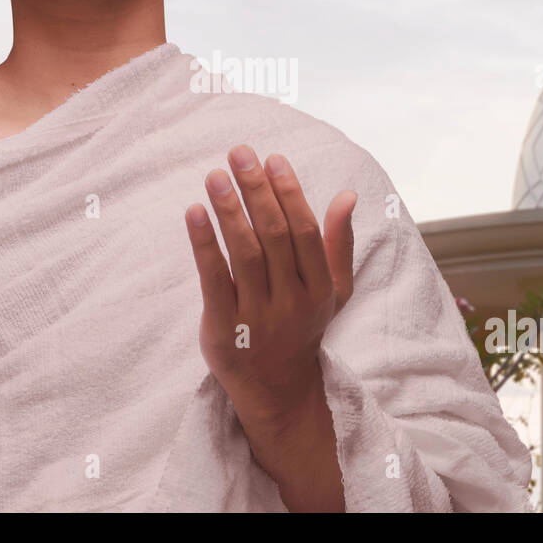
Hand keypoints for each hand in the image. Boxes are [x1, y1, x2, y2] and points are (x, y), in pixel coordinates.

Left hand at [184, 144, 356, 422]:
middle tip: (239, 154)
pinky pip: (213, 279)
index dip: (289, 193)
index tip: (272, 158)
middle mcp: (291, 302)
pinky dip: (204, 244)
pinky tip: (195, 212)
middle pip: (274, 237)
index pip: (304, 232)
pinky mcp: (223, 328)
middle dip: (257, 191)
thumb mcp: (332, 290)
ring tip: (215, 175)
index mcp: (319, 288)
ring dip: (229, 210)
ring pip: (244, 254)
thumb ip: (337, 242)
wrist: (277, 388)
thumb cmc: (302, 325)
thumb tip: (347, 194)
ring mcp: (256, 317)